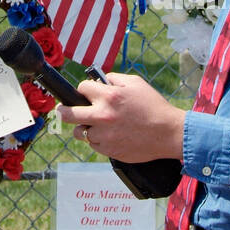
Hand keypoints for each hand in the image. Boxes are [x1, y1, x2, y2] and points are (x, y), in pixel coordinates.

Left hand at [57, 72, 185, 162]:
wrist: (168, 133)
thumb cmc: (153, 106)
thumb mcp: (136, 83)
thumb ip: (114, 79)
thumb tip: (100, 81)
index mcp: (109, 96)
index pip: (81, 88)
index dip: (85, 89)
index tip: (86, 92)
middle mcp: (102, 116)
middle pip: (68, 114)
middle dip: (64, 111)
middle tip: (62, 111)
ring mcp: (104, 136)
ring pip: (80, 132)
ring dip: (85, 127)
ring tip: (96, 125)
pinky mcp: (108, 150)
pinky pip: (94, 144)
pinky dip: (99, 140)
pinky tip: (112, 135)